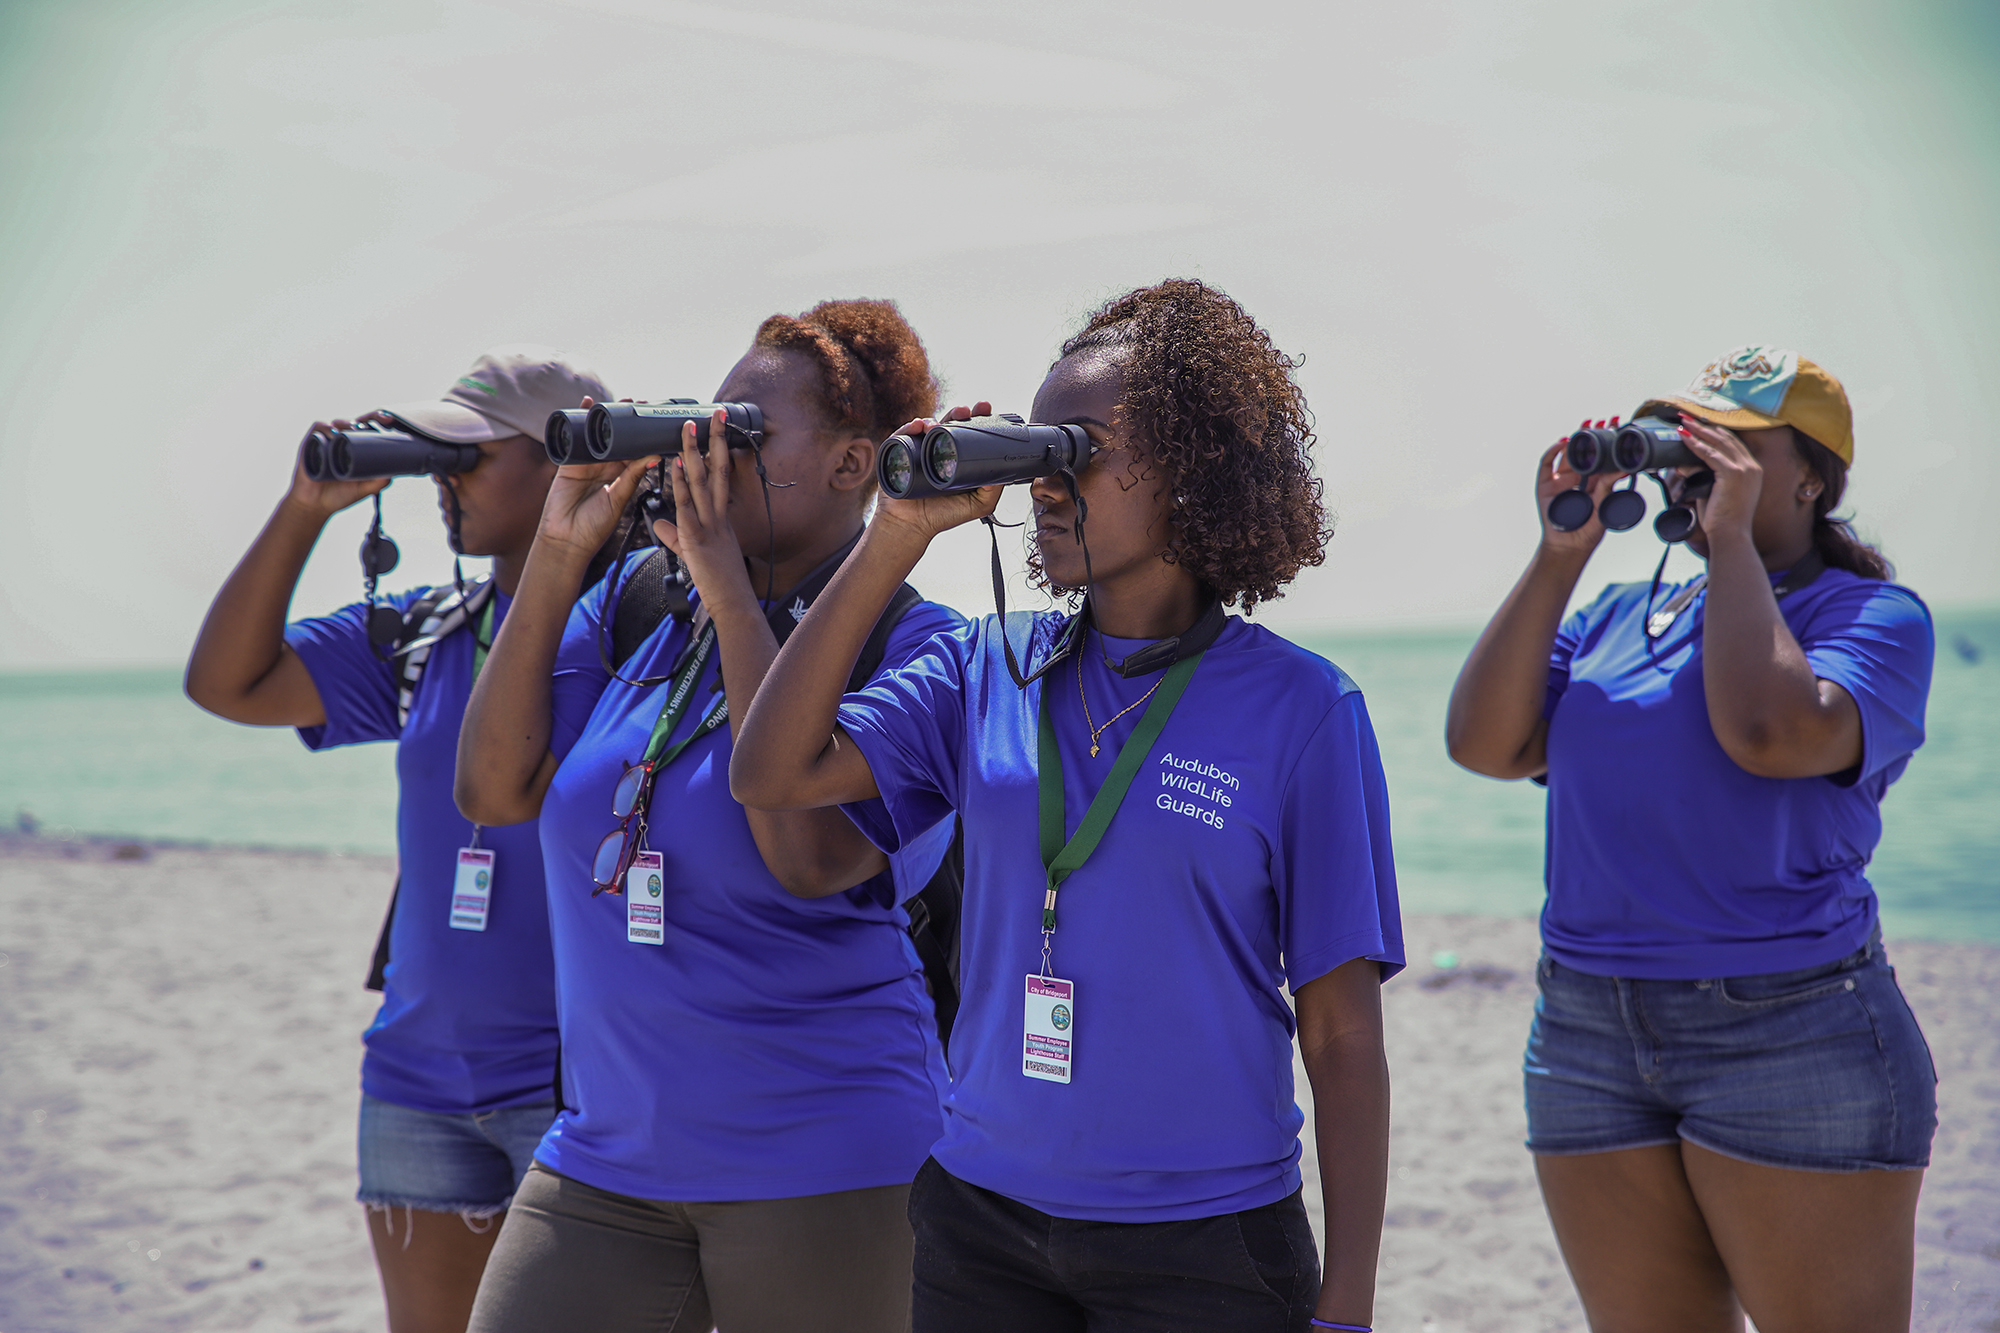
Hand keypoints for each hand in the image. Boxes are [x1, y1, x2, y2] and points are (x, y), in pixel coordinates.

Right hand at [285, 417, 390, 517]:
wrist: (316, 505)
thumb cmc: (340, 495)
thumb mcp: (364, 489)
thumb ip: (379, 482)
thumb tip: (394, 473)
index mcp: (355, 449)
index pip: (368, 430)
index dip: (378, 422)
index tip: (389, 421)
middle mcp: (341, 442)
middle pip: (355, 422)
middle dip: (369, 417)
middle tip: (380, 419)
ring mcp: (326, 441)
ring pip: (337, 423)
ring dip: (348, 422)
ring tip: (356, 428)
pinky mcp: (310, 443)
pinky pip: (317, 428)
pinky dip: (326, 427)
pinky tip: (334, 433)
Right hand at [535, 396, 655, 559]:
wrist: (567, 539)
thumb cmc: (594, 526)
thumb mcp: (618, 498)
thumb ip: (632, 477)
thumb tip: (653, 455)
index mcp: (622, 477)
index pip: (635, 451)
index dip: (643, 436)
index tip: (654, 420)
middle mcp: (606, 467)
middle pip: (617, 439)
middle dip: (626, 421)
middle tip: (638, 403)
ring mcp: (588, 463)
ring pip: (597, 435)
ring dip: (605, 417)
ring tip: (617, 401)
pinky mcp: (570, 461)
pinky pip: (574, 436)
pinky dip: (578, 419)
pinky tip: (586, 404)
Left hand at [652, 410, 756, 605]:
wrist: (732, 602)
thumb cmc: (720, 583)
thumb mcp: (696, 555)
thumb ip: (677, 536)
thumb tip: (661, 525)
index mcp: (721, 518)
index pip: (719, 478)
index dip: (716, 453)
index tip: (715, 431)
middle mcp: (718, 516)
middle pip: (718, 470)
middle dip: (716, 440)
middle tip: (715, 414)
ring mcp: (709, 524)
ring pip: (702, 481)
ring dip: (694, 452)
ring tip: (689, 427)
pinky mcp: (697, 538)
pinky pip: (687, 506)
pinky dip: (680, 484)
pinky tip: (673, 466)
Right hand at [874, 401, 1004, 542]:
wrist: (913, 526)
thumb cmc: (942, 515)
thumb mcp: (978, 504)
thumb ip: (992, 489)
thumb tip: (1004, 471)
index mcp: (959, 456)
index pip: (970, 432)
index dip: (978, 418)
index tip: (985, 409)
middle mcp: (939, 449)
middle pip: (950, 423)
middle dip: (959, 412)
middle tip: (966, 411)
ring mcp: (919, 449)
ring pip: (927, 425)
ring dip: (934, 419)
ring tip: (937, 424)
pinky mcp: (899, 452)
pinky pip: (903, 434)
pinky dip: (911, 427)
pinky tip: (918, 427)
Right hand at [1535, 420, 1626, 556]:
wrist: (1569, 547)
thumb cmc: (1588, 532)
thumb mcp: (1604, 508)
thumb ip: (1608, 488)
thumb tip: (1623, 470)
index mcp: (1594, 482)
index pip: (1601, 457)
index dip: (1608, 441)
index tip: (1618, 427)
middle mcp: (1577, 478)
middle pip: (1584, 451)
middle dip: (1593, 434)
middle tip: (1604, 420)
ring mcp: (1560, 481)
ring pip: (1567, 454)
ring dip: (1575, 438)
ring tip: (1585, 426)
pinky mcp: (1545, 485)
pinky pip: (1547, 464)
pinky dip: (1553, 451)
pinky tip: (1562, 443)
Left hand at [1678, 417, 1760, 543]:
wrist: (1731, 534)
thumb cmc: (1723, 518)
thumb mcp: (1716, 491)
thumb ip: (1705, 475)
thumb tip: (1684, 466)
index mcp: (1753, 469)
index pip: (1732, 443)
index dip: (1714, 432)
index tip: (1698, 425)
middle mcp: (1752, 466)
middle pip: (1725, 438)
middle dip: (1704, 426)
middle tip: (1685, 418)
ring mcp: (1745, 469)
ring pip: (1717, 442)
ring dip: (1697, 431)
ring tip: (1682, 423)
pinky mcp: (1733, 474)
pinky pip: (1710, 454)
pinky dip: (1695, 445)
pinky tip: (1683, 438)